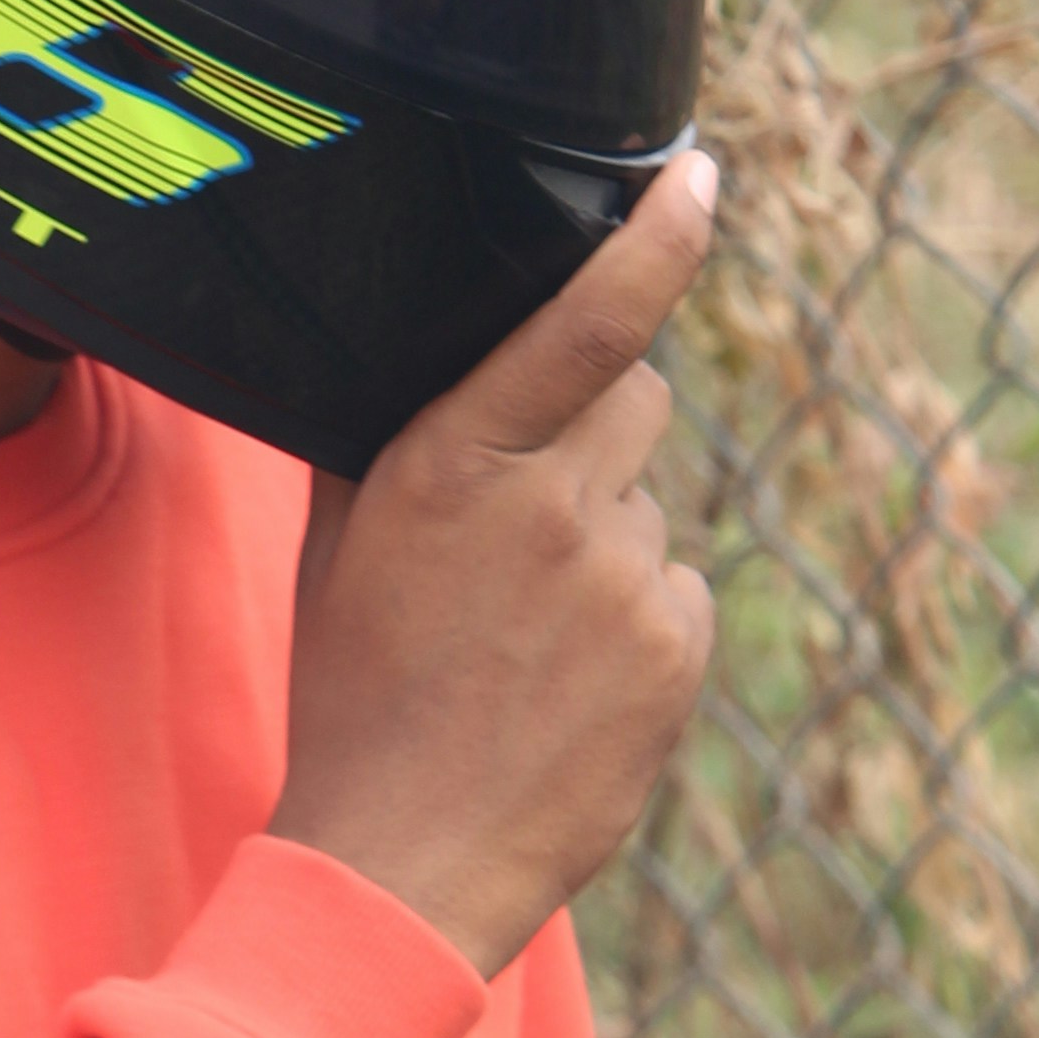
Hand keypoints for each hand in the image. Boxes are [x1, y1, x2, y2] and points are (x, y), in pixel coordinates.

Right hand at [269, 152, 717, 974]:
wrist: (401, 862)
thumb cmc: (354, 694)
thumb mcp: (340, 548)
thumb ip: (389, 443)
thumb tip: (417, 354)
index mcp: (453, 464)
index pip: (585, 322)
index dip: (654, 241)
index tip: (698, 175)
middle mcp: (551, 508)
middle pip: (635, 400)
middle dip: (595, 433)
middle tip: (529, 517)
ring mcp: (624, 582)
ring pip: (649, 505)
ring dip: (605, 542)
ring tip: (528, 636)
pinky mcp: (677, 651)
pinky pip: (677, 589)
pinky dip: (637, 621)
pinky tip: (569, 682)